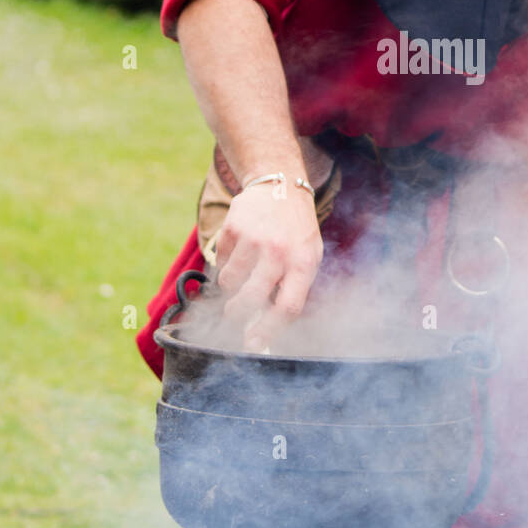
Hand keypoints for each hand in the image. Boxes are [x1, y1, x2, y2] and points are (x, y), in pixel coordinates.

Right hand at [215, 181, 323, 349]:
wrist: (281, 185)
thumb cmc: (296, 230)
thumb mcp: (307, 256)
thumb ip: (292, 288)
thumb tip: (265, 327)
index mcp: (303, 263)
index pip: (288, 307)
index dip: (269, 331)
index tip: (253, 343)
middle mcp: (279, 252)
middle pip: (251, 300)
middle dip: (237, 313)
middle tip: (234, 312)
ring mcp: (254, 239)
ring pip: (229, 283)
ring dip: (230, 285)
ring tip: (242, 270)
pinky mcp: (233, 228)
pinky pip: (220, 261)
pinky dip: (225, 263)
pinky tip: (240, 248)